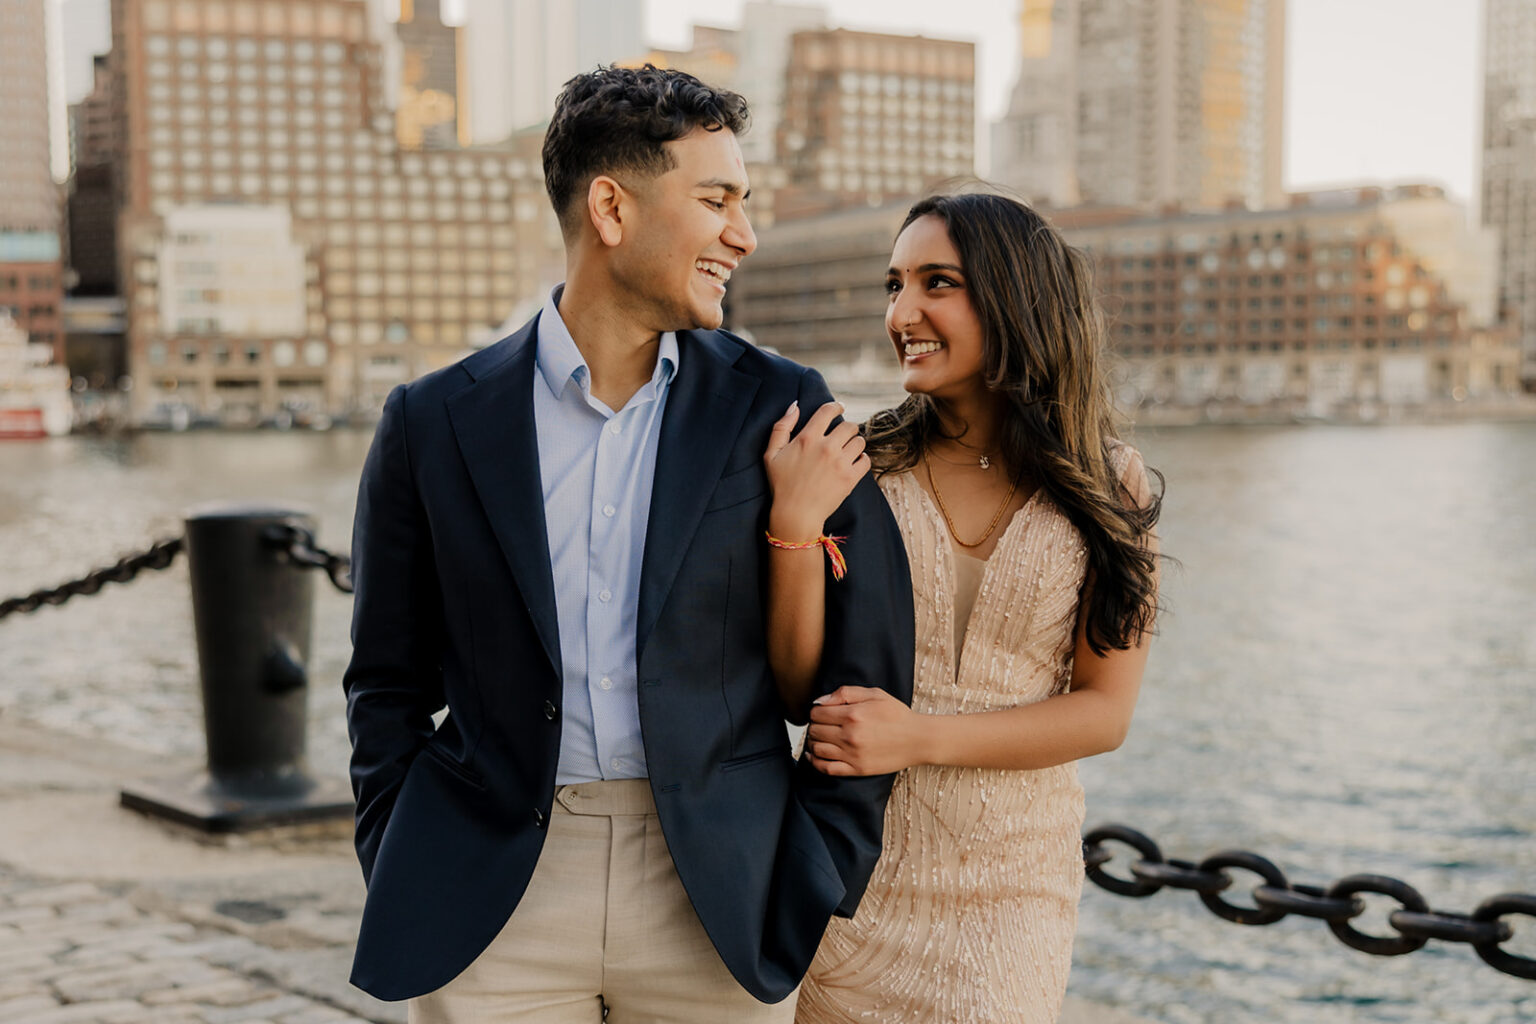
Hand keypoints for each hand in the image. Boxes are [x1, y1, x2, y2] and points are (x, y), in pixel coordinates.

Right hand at [762, 401, 868, 539]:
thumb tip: (795, 406)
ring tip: (847, 451)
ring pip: (860, 441)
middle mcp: (826, 447)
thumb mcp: (771, 454)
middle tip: (843, 436)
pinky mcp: (850, 478)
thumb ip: (782, 427)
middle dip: (847, 428)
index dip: (836, 406)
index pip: (828, 411)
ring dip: (855, 444)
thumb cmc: (781, 485)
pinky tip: (853, 463)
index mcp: (807, 438)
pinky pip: (866, 460)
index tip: (840, 408)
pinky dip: (862, 460)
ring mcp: (840, 463)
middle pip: (849, 426)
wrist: (795, 514)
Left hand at [805, 686, 925, 776]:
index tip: (822, 712)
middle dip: (815, 726)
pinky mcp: (856, 769)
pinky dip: (815, 761)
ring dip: (813, 742)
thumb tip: (820, 701)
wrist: (918, 739)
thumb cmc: (897, 715)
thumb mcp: (874, 694)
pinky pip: (826, 768)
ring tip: (820, 738)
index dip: (816, 711)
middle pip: (814, 731)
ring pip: (817, 749)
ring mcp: (852, 754)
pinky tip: (813, 755)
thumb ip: (845, 693)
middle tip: (822, 725)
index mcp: (852, 715)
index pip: (817, 713)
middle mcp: (849, 735)